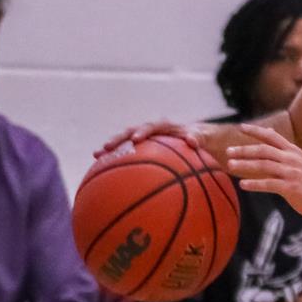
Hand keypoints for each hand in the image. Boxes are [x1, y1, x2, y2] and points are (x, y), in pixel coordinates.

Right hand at [96, 121, 222, 162]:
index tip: (136, 140)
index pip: (153, 126)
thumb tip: (192, 141)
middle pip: (131, 133)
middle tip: (106, 147)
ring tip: (96, 156)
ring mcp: (147, 142)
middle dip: (119, 140)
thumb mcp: (205, 138)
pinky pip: (129, 157)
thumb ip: (198, 138)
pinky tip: (104, 175)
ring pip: (126, 144)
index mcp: (167, 127)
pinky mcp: (143, 152)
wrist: (201, 141)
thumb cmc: (203, 140)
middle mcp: (153, 132)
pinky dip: (118, 163)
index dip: (143, 132)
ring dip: (112, 150)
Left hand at [226, 126, 301, 218]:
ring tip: (230, 165)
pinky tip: (243, 185)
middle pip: (264, 150)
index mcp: (293, 151)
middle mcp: (291, 159)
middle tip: (228, 151)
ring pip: (263, 165)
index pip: (272, 136)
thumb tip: (270, 131)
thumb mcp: (300, 159)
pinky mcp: (291, 188)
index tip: (241, 127)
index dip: (256, 131)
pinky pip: (269, 184)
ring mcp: (291, 173)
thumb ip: (283, 148)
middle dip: (244, 150)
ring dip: (245, 165)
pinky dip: (254, 184)